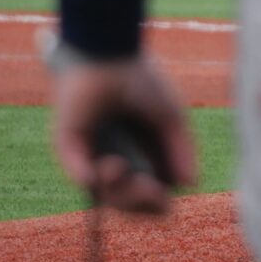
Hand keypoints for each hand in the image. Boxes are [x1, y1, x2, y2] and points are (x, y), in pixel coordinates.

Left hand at [51, 53, 196, 215]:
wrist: (111, 56)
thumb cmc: (143, 81)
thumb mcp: (171, 120)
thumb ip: (181, 152)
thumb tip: (191, 185)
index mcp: (145, 154)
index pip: (152, 194)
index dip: (157, 202)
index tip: (162, 193)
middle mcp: (120, 159)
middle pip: (130, 205)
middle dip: (139, 201)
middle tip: (146, 187)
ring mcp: (93, 157)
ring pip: (106, 198)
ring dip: (117, 190)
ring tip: (118, 167)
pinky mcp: (70, 149)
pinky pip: (80, 178)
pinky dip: (94, 180)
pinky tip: (108, 164)